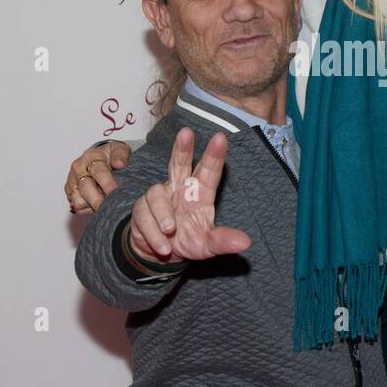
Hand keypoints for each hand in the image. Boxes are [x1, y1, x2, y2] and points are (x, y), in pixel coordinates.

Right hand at [67, 140, 131, 213]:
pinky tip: (97, 204)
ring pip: (78, 201)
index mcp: (91, 157)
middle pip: (86, 189)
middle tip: (112, 207)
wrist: (100, 158)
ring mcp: (72, 180)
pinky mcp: (69, 192)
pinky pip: (76, 207)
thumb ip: (121, 154)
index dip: (108, 184)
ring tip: (105, 203)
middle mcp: (78, 168)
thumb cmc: (111, 155)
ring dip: (92, 205)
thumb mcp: (120, 150)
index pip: (99, 172)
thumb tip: (120, 163)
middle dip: (99, 200)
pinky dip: (87, 209)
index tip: (116, 193)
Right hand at [128, 127, 250, 263]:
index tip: (221, 138)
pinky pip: (144, 215)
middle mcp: (179, 188)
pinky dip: (152, 233)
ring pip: (157, 195)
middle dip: (183, 148)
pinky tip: (161, 246)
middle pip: (179, 164)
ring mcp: (159, 196)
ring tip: (170, 232)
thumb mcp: (207, 245)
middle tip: (186, 132)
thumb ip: (223, 241)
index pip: (209, 172)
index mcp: (200, 193)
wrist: (160, 254)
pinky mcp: (141, 208)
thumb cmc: (189, 241)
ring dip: (163, 215)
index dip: (214, 155)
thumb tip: (245, 243)